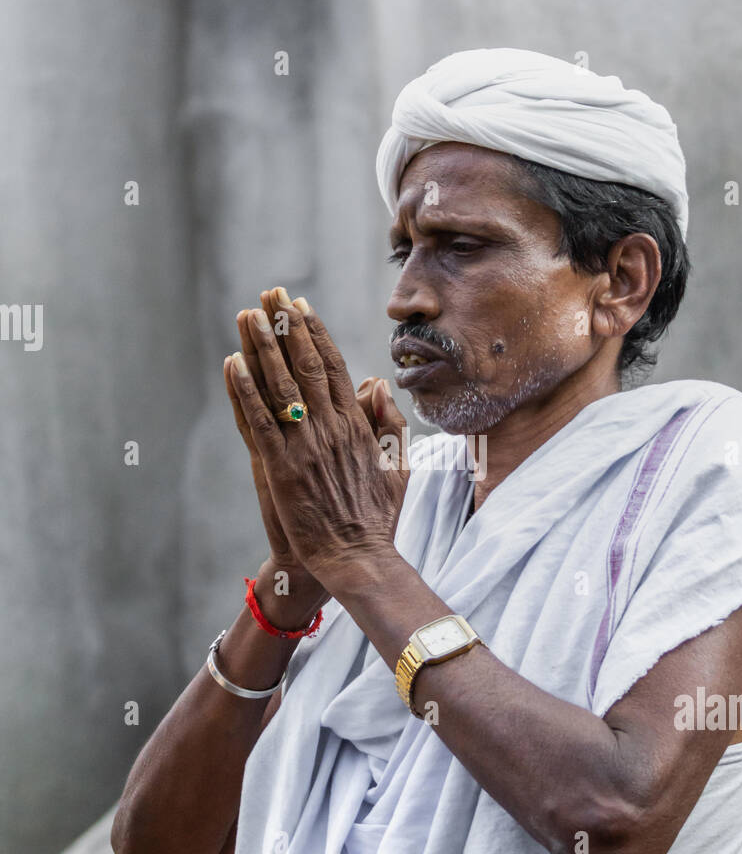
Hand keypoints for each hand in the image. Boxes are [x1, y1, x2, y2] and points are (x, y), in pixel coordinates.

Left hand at [228, 290, 409, 588]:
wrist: (358, 559)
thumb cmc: (379, 519)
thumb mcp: (398, 467)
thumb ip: (389, 423)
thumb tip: (377, 383)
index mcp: (357, 426)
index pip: (333, 368)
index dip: (315, 335)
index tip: (301, 308)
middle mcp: (331, 428)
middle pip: (304, 365)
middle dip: (286, 327)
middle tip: (271, 294)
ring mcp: (304, 447)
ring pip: (279, 385)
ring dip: (261, 347)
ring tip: (247, 315)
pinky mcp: (280, 468)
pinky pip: (259, 420)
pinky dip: (244, 390)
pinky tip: (232, 363)